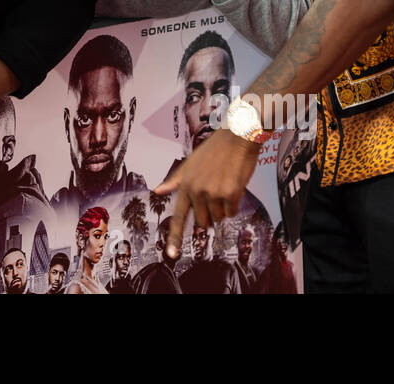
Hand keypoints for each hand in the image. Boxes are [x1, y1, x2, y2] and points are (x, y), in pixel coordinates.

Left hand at [154, 128, 259, 257]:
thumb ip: (175, 181)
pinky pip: (232, 212)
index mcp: (185, 185)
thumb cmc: (213, 150)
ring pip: (219, 218)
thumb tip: (157, 190)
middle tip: (214, 195)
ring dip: (223, 208)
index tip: (171, 255)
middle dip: (210, 214)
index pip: (178, 216)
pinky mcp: (231, 194)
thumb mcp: (189, 163)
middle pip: (203, 222)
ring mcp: (214, 193)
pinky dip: (234, 204)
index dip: (175, 238)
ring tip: (223, 186)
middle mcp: (197, 191)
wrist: (236, 137)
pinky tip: (233, 186)